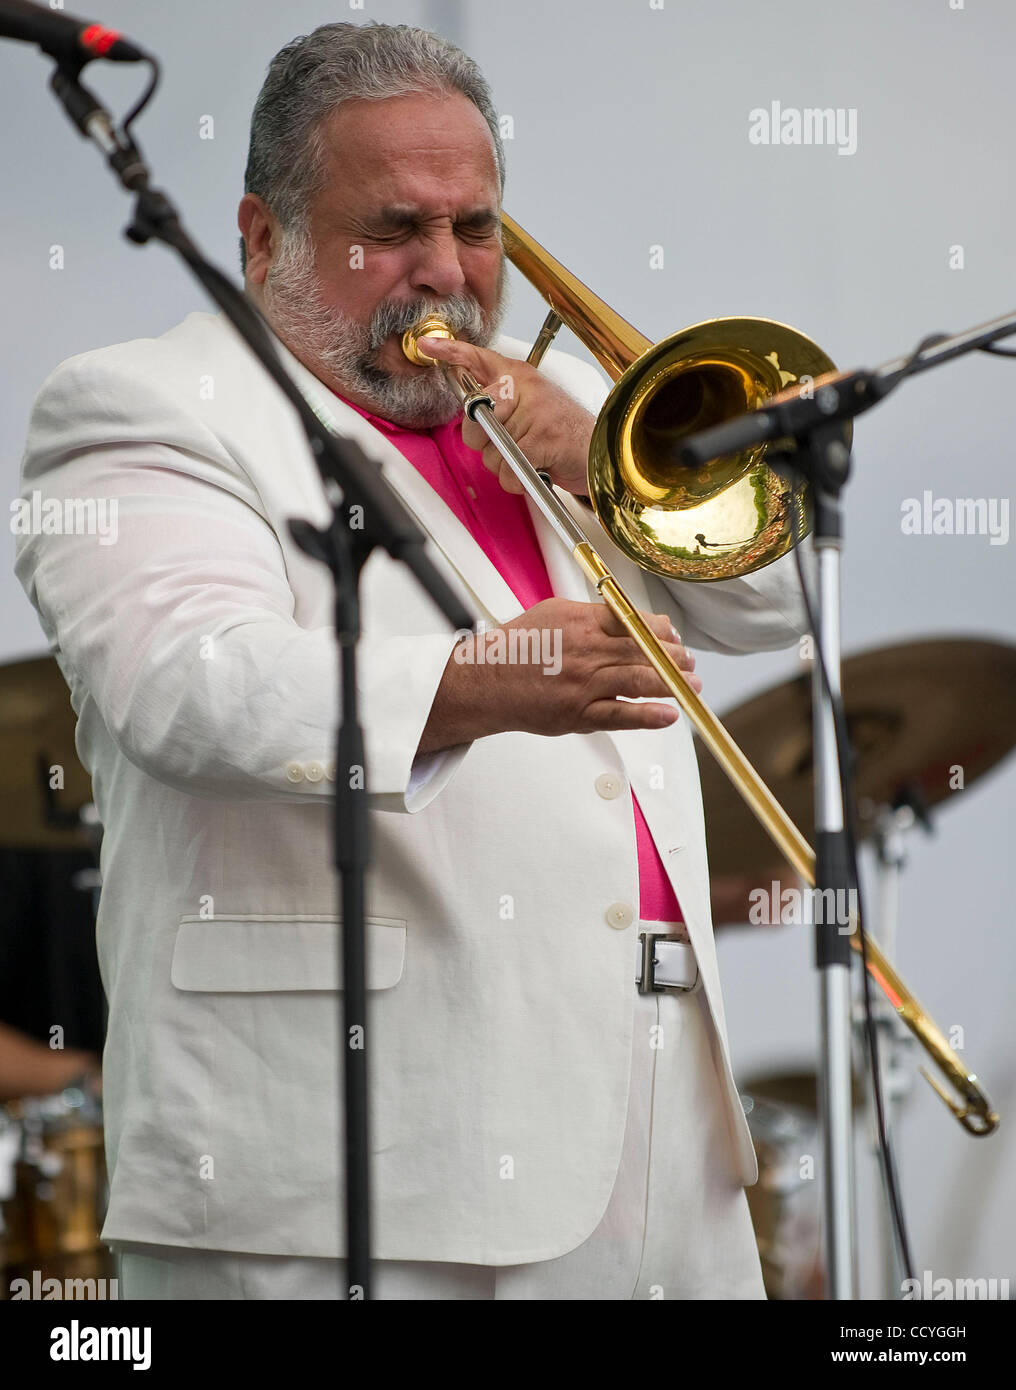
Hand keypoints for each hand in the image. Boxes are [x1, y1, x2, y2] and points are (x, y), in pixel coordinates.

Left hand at [416, 336, 594, 494]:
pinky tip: (536, 470)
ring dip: (506, 465)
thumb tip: (472, 417)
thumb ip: (500, 406)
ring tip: (531, 456)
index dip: (452, 352)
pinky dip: (517, 480)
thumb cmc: (564, 434)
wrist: (603, 451)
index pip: (480, 358)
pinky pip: (508, 468)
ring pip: (490, 450)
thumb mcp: (533, 407)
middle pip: (474, 419)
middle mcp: (525, 388)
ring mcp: (535, 412)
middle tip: (512, 444)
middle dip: (485, 443)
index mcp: (519, 377)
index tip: (429, 347)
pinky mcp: (541, 439)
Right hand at [417, 599, 701, 753]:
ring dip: (672, 683)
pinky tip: (668, 715)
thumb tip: (628, 615)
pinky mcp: (577, 713)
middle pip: (643, 650)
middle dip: (674, 657)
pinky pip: (620, 715)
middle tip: (689, 663)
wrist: (485, 682)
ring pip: (638, 680)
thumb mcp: (553, 614)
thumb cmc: (518, 649)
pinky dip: (647, 715)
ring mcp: (583, 683)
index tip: (674, 636)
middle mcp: (585, 650)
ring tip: (692, 687)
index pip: (634, 620)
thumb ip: (592, 615)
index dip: (661, 630)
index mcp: (581, 621)